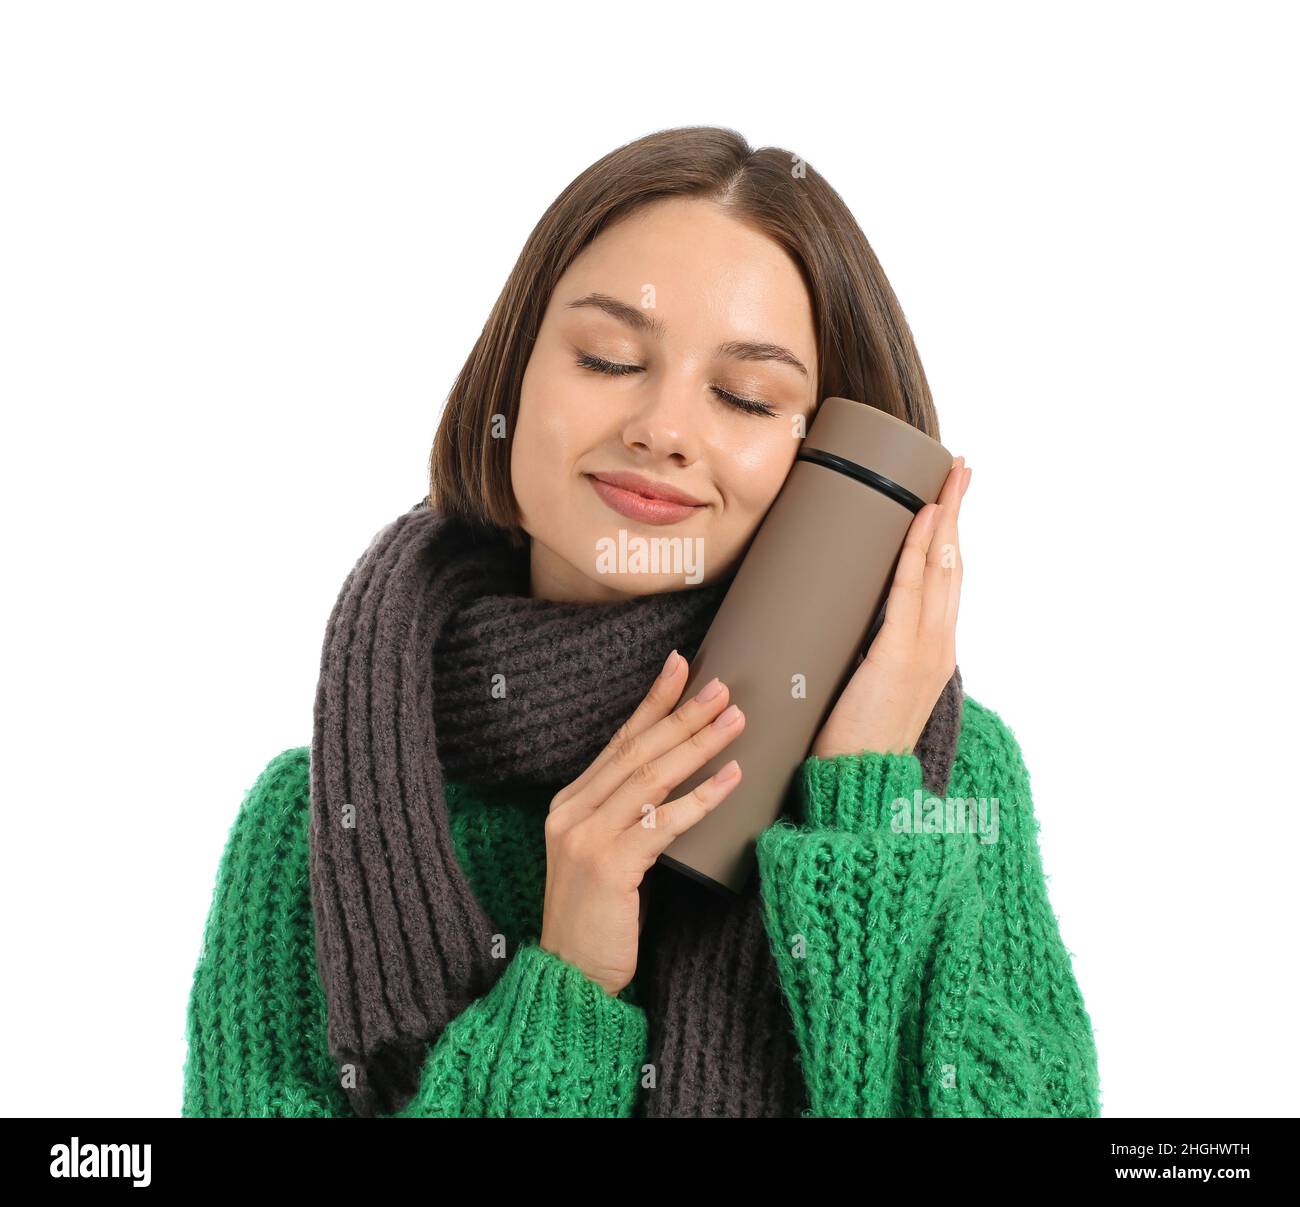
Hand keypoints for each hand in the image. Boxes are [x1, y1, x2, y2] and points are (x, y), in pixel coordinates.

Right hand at [540, 653, 746, 995]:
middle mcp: (573, 812)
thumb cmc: (600, 918)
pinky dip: (701, 797)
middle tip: (723, 687)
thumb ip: (628, 818)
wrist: (571, 976)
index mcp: (571, 803)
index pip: (619, 741)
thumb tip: (680, 781)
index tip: (681, 666)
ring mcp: (587, 837)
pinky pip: (664, 821)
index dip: (652, 701)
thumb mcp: (607, 855)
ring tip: (735, 720)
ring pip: (652, 777)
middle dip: (683, 714)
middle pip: (638, 751)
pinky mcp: (609, 865)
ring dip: (698, 744)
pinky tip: (731, 778)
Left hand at [810, 456, 970, 759]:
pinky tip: (921, 520)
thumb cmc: (852, 741)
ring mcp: (925, 651)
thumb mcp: (862, 686)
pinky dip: (917, 552)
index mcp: (932, 652)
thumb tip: (829, 622)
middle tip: (959, 469)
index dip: (948, 538)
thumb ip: (858, 653)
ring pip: (940, 570)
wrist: (859, 786)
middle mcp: (938, 646)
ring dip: (943, 519)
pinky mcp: (899, 658)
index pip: (945, 583)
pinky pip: (909, 592)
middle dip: (955, 513)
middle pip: (952, 566)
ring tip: (947, 479)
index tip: (948, 499)